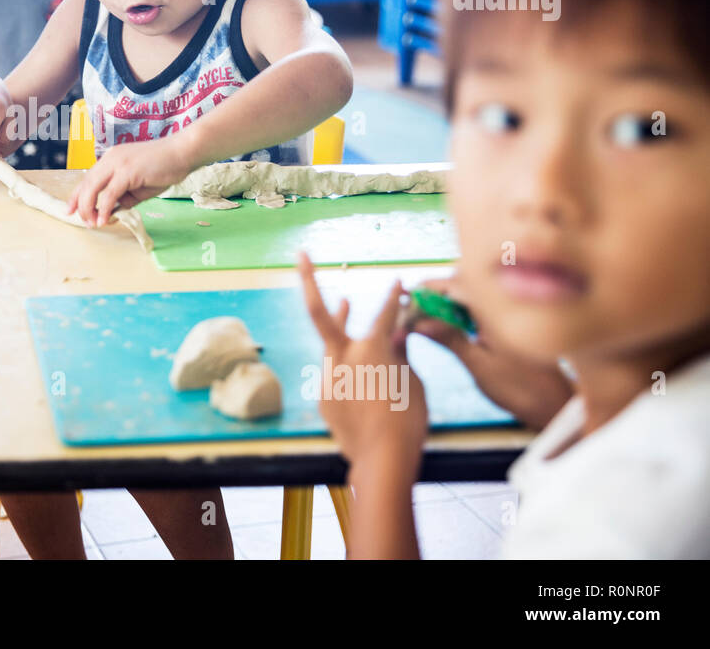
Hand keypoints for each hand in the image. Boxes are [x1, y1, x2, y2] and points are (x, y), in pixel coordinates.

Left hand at [66, 137, 194, 227]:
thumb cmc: (165, 167)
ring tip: (91, 224)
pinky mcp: (128, 171)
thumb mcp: (140, 186)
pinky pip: (110, 194)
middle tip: (80, 220)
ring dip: (89, 208)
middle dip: (79, 204)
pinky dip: (104, 208)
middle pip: (86, 183)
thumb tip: (112, 211)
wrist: (183, 152)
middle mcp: (111, 158)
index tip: (71, 209)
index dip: (78, 194)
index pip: (88, 177)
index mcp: (112, 158)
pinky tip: (103, 220)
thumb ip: (125, 197)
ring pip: (93, 187)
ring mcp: (118, 163)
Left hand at [297, 252, 428, 470]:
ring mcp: (330, 375)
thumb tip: (399, 336)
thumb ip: (402, 355)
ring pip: (334, 345)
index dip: (393, 296)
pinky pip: (337, 374)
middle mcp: (344, 355)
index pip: (385, 313)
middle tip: (301, 254)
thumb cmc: (407, 419)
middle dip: (308, 279)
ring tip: (344, 302)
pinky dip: (350, 371)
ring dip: (342, 326)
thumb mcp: (413, 382)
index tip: (397, 281)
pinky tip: (364, 380)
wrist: (382, 459)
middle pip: (320, 311)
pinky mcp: (325, 395)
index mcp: (372, 347)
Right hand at [400, 275, 572, 428]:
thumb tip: (419, 322)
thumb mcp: (479, 365)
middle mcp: (504, 304)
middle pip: (463, 282)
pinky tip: (450, 326)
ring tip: (428, 321)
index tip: (407, 299)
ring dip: (448, 301)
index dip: (427, 289)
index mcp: (498, 308)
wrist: (556, 406)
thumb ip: (450, 339)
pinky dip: (461, 311)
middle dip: (436, 292)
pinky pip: (480, 306)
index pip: (456, 283)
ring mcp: (508, 312)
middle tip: (416, 312)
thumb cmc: (521, 389)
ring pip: (471, 293)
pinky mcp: (508, 323)